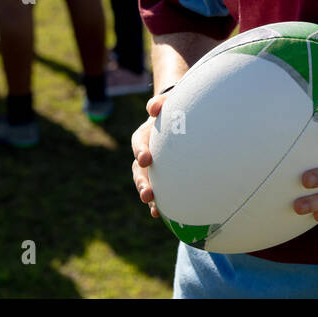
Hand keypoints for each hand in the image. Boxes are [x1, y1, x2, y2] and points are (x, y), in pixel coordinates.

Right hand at [130, 88, 171, 217]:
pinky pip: (158, 190)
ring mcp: (152, 167)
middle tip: (147, 193)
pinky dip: (158, 202)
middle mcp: (144, 153)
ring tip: (152, 207)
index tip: (146, 159)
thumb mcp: (168, 102)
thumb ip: (160, 103)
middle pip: (138, 169)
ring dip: (147, 194)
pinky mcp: (161, 176)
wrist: (179, 120)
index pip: (139, 142)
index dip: (140, 151)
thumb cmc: (173, 110)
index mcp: (144, 135)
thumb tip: (153, 109)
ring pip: (145, 182)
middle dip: (142, 182)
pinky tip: (161, 214)